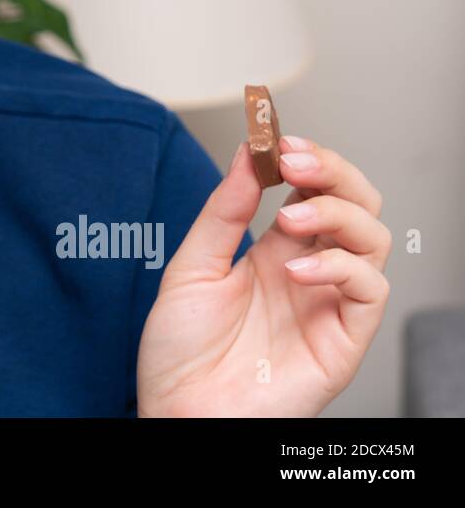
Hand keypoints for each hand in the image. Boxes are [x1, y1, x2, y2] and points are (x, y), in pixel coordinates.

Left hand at [137, 135, 390, 416]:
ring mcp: (327, 303)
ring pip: (373, 238)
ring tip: (290, 217)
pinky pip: (369, 290)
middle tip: (295, 159)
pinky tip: (298, 267)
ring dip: (337, 213)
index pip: (311, 190)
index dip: (304, 158)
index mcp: (273, 253)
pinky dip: (341, 266)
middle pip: (354, 203)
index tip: (278, 136)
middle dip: (332, 171)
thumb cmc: (179, 352)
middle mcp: (308, 272)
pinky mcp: (342, 339)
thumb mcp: (190, 267)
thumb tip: (246, 153)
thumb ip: (222, 212)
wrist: (176, 412)